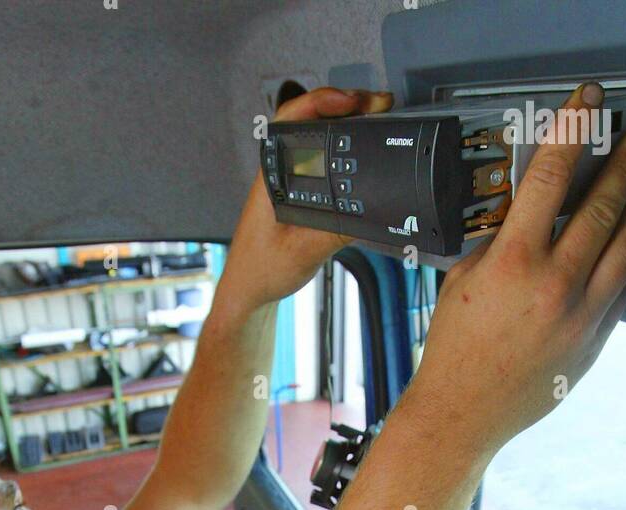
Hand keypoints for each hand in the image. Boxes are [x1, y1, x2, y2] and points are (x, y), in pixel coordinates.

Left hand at [214, 86, 393, 317]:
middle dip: (346, 105)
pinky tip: (359, 148)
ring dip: (345, 124)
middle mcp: (278, 171)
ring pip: (316, 137)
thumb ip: (336, 232)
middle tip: (378, 105)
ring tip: (373, 117)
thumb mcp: (303, 253)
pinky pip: (320, 158)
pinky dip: (342, 147)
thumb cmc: (260, 272)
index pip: (293, 117)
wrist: (247, 293)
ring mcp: (286, 180)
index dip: (325, 100)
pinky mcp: (296, 194)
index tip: (353, 102)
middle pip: (310, 119)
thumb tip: (372, 211)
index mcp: (272, 175)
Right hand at [408, 81, 625, 459]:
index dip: (573, 129)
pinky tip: (623, 241)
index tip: (585, 106)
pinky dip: (625, 256)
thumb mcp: (463, 277)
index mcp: (515, 262)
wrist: (460, 413)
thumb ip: (500, 237)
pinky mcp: (593, 341)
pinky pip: (621, 287)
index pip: (552, 174)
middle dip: (622, 162)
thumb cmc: (453, 351)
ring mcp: (580, 315)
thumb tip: (528, 206)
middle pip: (603, 204)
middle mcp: (554, 286)